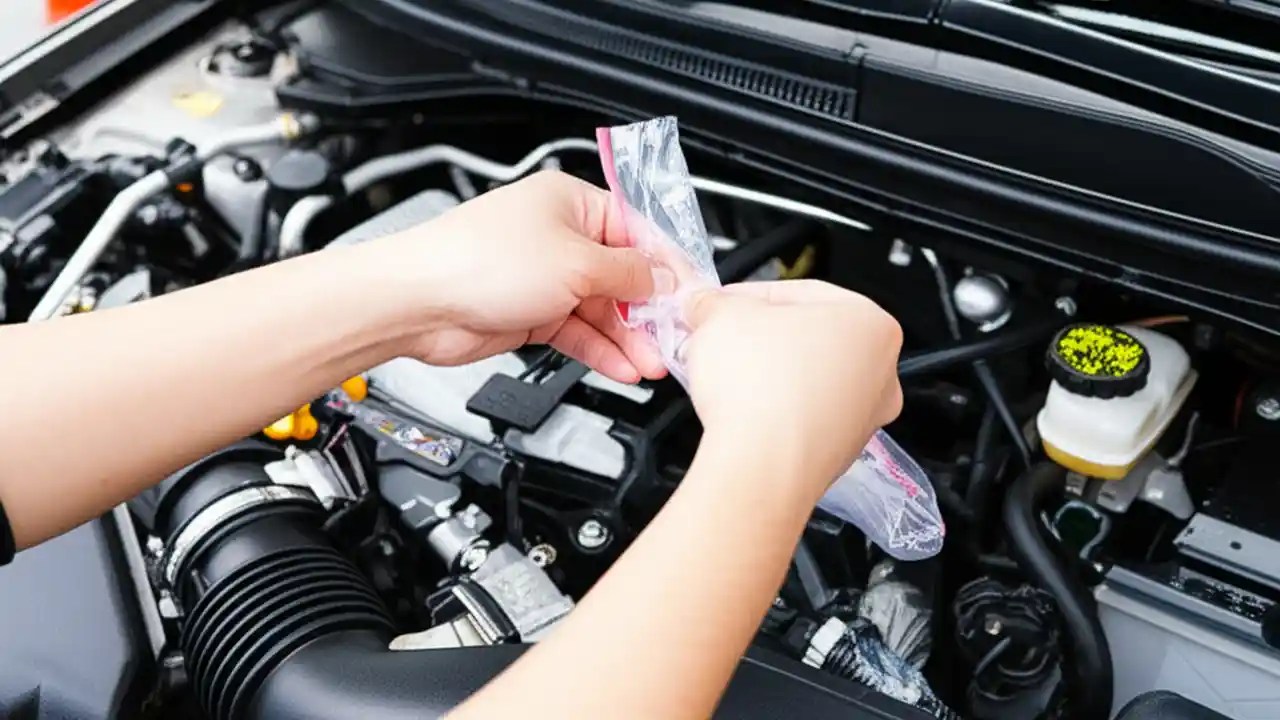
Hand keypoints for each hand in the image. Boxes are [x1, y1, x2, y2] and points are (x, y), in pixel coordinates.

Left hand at [369, 171, 667, 382]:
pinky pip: (578, 332)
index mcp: (573, 203)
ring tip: (652, 363)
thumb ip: (629, 274)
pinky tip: (622, 367)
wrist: (419, 301)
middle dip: (649, 312)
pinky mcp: (530, 312)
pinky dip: (600, 350)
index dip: (667, 266)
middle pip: (623, 276)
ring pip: (602, 310)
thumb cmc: (477, 260)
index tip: (690, 296)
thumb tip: (664, 277)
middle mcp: (560, 237)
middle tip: (672, 340)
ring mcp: (545, 277)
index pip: (638, 232)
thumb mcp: (576, 263)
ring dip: (627, 338)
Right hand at [683, 280, 902, 497]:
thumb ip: (713, 302)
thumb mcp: (722, 315)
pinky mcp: (837, 453)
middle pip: (805, 338)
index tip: (719, 305)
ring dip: (764, 374)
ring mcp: (862, 417)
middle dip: (757, 337)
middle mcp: (880, 372)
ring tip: (722, 376)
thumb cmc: (762, 389)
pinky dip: (772, 411)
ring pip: (804, 380)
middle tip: (719, 338)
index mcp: (871, 323)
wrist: (761, 466)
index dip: (746, 296)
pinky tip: (740, 411)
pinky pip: (799, 418)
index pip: (798, 293)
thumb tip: (705, 304)